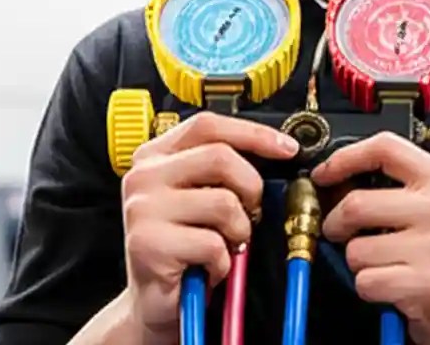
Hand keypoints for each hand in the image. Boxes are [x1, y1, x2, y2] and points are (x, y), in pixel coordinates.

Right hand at [119, 112, 300, 342]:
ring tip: (222, 246)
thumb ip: (220, 171)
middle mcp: (143, 177)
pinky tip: (207, 268)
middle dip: (251, 188)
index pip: (208, 126)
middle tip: (250, 213)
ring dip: (237, 232)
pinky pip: (213, 245)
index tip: (286, 149)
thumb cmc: (183, 249)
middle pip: (220, 158)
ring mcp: (143, 209)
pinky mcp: (149, 244)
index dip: (253, 134)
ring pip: (223, 203)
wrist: (156, 303)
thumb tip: (276, 150)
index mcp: (154, 156)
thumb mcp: (197, 198)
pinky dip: (223, 264)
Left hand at [311, 132, 429, 344]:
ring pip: (356, 250)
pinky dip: (368, 287)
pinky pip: (367, 281)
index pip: (385, 148)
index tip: (324, 174)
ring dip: (357, 262)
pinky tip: (391, 284)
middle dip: (336, 224)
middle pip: (356, 205)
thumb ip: (392, 185)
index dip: (343, 159)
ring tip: (382, 263)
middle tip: (342, 232)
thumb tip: (331, 178)